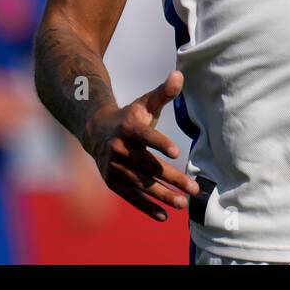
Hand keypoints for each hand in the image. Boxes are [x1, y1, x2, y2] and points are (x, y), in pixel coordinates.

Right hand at [81, 70, 199, 221]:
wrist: (96, 132)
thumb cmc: (129, 117)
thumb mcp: (145, 103)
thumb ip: (164, 92)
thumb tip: (180, 73)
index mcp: (128, 128)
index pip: (146, 136)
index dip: (160, 143)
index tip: (177, 151)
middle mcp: (119, 149)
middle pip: (148, 166)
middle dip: (172, 178)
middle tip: (193, 187)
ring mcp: (114, 167)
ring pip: (141, 184)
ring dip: (163, 196)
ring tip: (184, 203)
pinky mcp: (112, 182)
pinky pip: (131, 197)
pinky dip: (147, 207)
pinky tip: (165, 215)